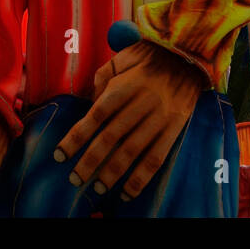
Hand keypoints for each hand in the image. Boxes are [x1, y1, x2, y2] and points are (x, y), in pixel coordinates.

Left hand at [54, 41, 206, 200]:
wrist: (188, 56)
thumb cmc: (149, 57)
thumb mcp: (122, 58)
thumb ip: (102, 78)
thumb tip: (90, 102)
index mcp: (124, 86)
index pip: (95, 116)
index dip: (76, 137)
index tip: (60, 155)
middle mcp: (140, 103)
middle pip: (110, 137)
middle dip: (90, 161)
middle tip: (75, 179)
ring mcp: (159, 117)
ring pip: (132, 151)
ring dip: (112, 173)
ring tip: (97, 188)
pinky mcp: (174, 129)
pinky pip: (156, 158)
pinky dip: (141, 178)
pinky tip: (127, 192)